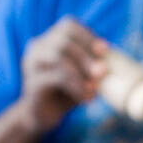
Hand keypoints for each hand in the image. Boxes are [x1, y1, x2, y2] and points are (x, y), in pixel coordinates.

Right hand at [19, 16, 107, 132]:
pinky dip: (75, 87)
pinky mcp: (32, 83)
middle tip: (102, 71)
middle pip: (63, 41)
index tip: (105, 50)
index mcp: (49, 40)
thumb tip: (110, 59)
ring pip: (58, 58)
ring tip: (94, 87)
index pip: (68, 26)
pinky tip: (86, 99)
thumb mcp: (82, 76)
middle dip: (86, 56)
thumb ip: (92, 65)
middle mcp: (37, 48)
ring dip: (81, 72)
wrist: (43, 117)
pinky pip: (56, 79)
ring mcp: (31, 65)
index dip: (87, 36)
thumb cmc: (66, 93)